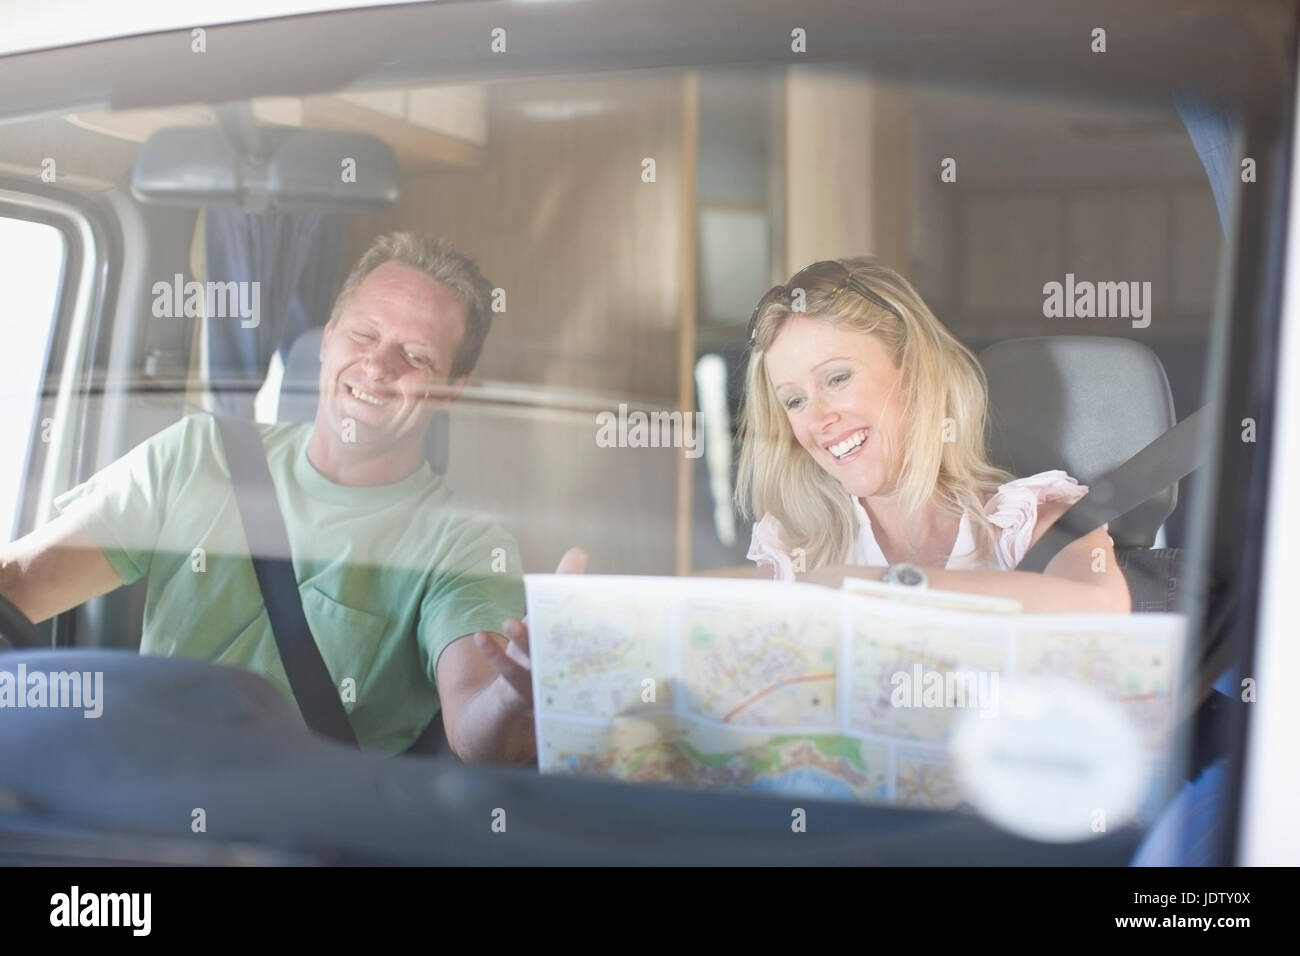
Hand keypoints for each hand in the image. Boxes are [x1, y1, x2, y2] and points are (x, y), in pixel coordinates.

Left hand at [472, 546, 588, 706]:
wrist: (507, 709)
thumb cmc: (537, 654)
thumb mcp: (548, 618)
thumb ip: (564, 585)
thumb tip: (579, 551)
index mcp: (577, 647)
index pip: (588, 628)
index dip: (594, 612)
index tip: (602, 592)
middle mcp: (567, 669)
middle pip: (566, 648)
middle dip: (564, 629)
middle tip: (558, 611)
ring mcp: (546, 686)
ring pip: (538, 664)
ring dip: (525, 642)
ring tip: (510, 622)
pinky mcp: (520, 696)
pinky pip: (508, 675)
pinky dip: (494, 655)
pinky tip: (480, 636)